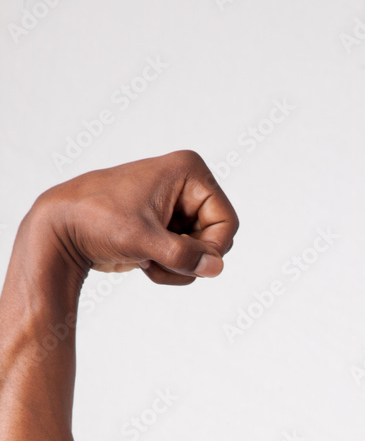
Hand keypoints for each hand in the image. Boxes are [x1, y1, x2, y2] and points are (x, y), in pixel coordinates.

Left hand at [29, 150, 238, 285]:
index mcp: (189, 171)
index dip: (211, 249)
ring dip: (178, 268)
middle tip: (158, 259)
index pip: (227, 222)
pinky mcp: (165, 228)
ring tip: (147, 260)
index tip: (183, 260)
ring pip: (202, 254)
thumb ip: (182, 255)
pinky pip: (186, 259)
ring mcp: (177, 208)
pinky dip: (169, 268)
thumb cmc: (96, 220)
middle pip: (216, 240)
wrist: (61, 228)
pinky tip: (144, 261)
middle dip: (189, 259)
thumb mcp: (142, 239)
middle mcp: (187, 186)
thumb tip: (216, 267)